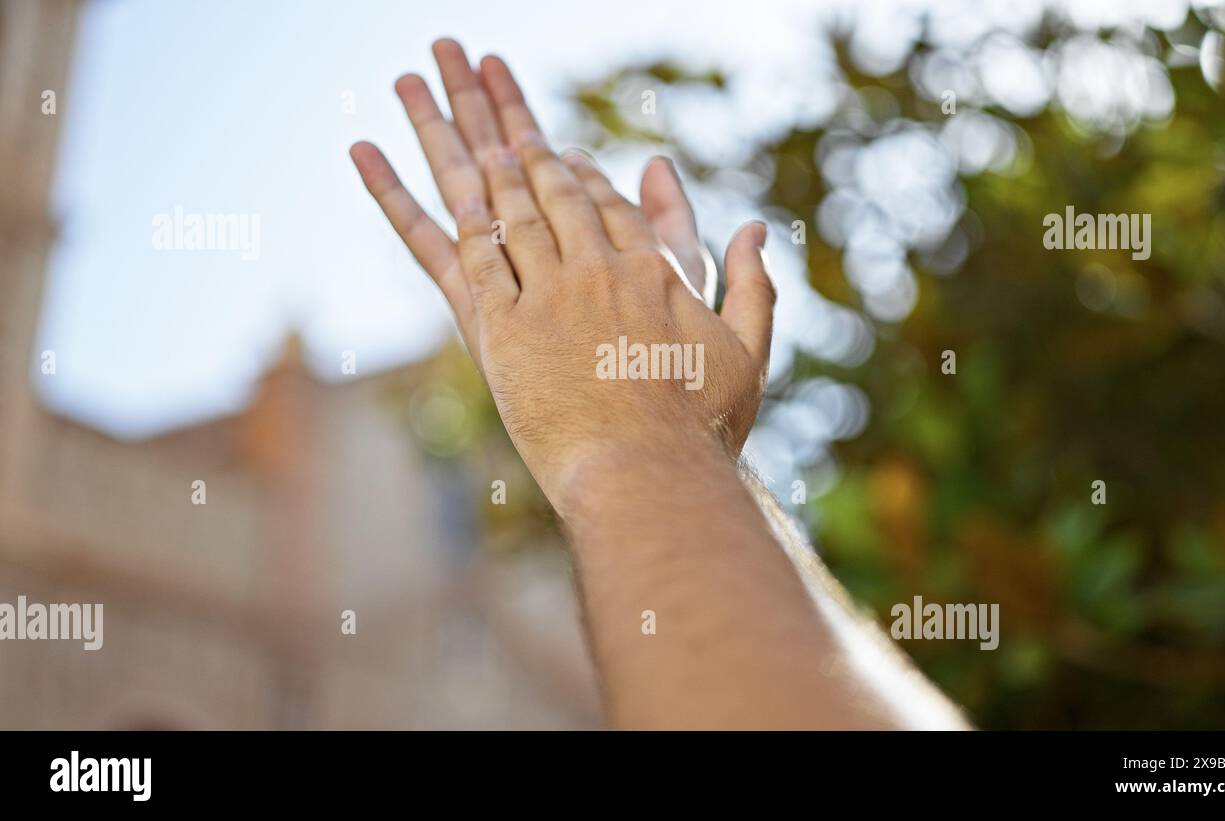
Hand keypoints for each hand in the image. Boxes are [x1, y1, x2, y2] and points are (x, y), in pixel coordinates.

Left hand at [350, 40, 774, 510]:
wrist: (647, 475)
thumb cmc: (703, 427)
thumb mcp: (748, 350)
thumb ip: (754, 284)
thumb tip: (755, 226)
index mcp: (651, 267)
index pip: (604, 200)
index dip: (576, 169)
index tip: (554, 148)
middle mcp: (592, 265)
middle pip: (546, 180)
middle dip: (510, 121)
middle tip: (475, 72)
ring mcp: (543, 292)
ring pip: (498, 200)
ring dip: (462, 139)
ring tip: (431, 85)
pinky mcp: (498, 327)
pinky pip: (454, 253)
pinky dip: (424, 207)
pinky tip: (393, 162)